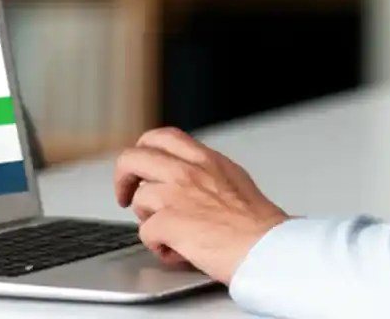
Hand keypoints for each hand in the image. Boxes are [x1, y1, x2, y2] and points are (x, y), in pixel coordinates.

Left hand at [114, 127, 289, 284]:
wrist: (267, 248)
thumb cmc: (258, 225)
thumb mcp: (234, 180)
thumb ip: (207, 173)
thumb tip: (189, 180)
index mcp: (206, 160)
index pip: (162, 137)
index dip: (143, 151)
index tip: (141, 170)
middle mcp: (188, 171)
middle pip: (133, 158)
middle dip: (122, 178)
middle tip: (125, 196)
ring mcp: (176, 195)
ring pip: (138, 200)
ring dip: (149, 221)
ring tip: (171, 235)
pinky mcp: (168, 222)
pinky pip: (145, 233)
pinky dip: (158, 246)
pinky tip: (177, 252)